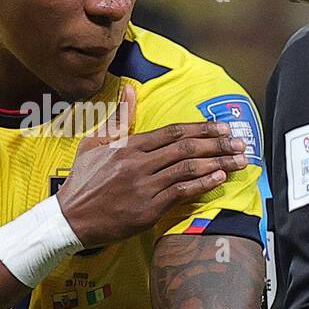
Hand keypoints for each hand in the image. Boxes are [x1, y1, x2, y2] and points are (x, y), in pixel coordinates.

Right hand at [58, 84, 248, 247]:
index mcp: (128, 146)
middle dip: (217, 144)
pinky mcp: (148, 209)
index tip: (222, 127)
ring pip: (188, 169)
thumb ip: (118, 119)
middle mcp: (138, 163)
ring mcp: (144, 186)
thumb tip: (129, 89)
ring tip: (239, 160)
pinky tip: (219, 178)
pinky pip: (182, 192)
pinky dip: (203, 184)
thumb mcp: (94, 144)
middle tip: (239, 142)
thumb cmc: (81, 182)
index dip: (201, 128)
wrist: (69, 219)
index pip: (172, 132)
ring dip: (218, 163)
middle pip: (186, 148)